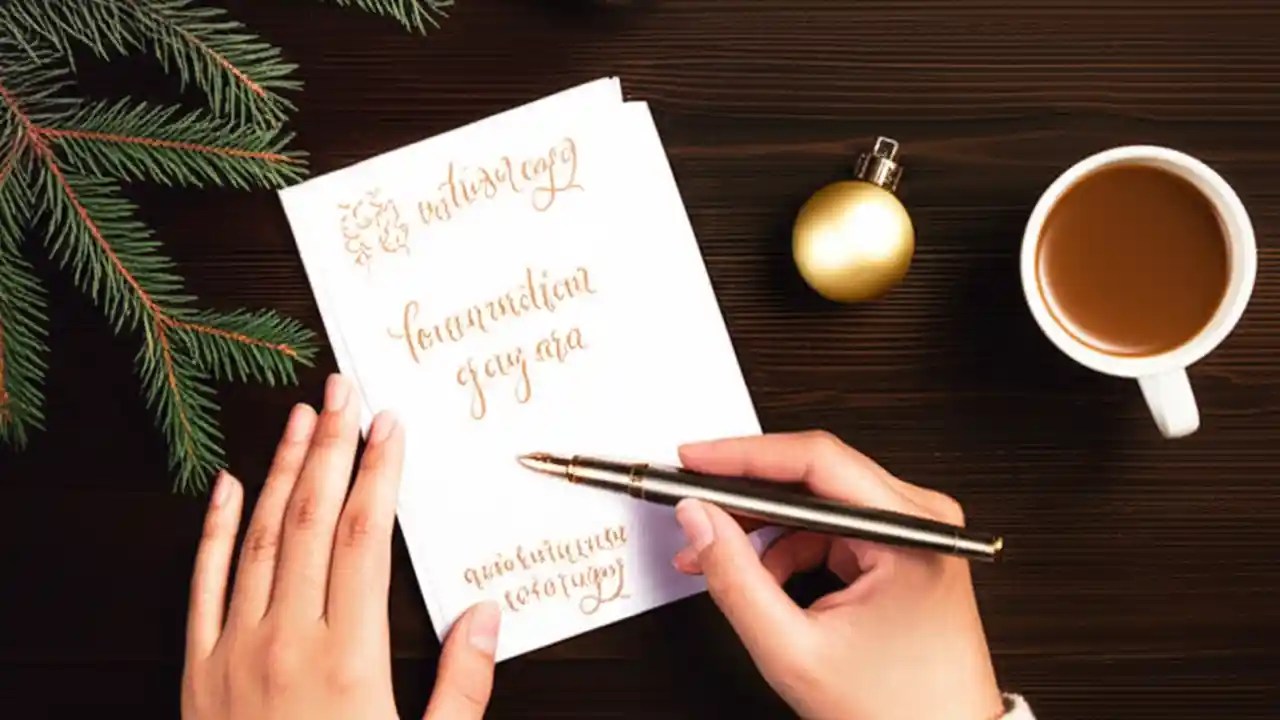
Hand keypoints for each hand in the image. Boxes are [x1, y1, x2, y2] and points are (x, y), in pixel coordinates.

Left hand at [182, 374, 499, 719]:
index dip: (381, 472)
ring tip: (300, 416)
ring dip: (282, 471)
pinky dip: (214, 531)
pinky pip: (201, 585)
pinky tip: (227, 487)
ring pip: (260, 538)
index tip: (391, 426)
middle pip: (313, 520)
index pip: (368, 537)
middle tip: (344, 390)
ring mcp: (232, 653)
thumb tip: (488, 615)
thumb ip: (462, 689)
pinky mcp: (197, 672)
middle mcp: (284, 642)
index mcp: (346, 659)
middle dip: (331, 446)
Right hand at [672, 431, 1003, 719]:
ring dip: (763, 525)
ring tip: (720, 556)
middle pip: (815, 476)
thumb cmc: (897, 710)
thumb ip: (735, 579)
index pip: (816, 461)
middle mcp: (920, 519)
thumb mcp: (794, 650)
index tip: (695, 459)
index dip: (743, 456)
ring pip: (818, 502)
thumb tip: (700, 520)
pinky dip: (789, 545)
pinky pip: (831, 527)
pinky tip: (760, 575)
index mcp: (910, 533)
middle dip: (745, 495)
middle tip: (695, 504)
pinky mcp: (900, 548)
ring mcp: (913, 532)